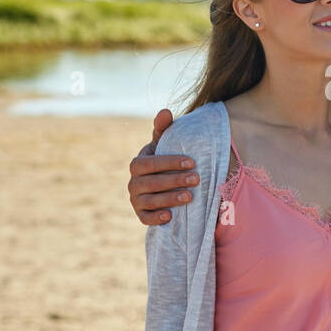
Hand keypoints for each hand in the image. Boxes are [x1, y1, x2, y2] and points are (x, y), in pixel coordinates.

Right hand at [127, 108, 197, 224]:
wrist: (167, 184)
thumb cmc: (167, 160)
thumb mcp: (166, 144)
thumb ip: (164, 128)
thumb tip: (166, 111)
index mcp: (138, 164)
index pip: (150, 163)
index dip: (170, 162)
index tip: (191, 162)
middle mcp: (133, 182)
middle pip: (151, 183)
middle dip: (174, 180)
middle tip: (196, 179)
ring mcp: (136, 199)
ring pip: (150, 201)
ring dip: (169, 199)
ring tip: (189, 196)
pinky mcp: (141, 214)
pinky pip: (145, 218)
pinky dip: (156, 218)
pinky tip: (170, 216)